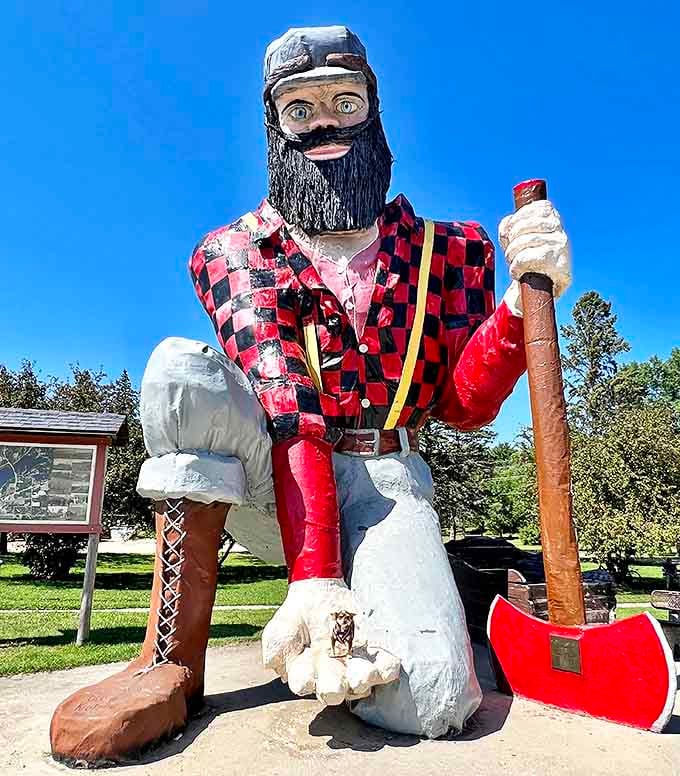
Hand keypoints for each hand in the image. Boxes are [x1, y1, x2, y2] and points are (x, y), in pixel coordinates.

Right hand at [261, 578, 399, 704]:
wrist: (318, 595)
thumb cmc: (296, 618)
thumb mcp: (280, 628)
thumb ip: (275, 646)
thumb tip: (273, 663)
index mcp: (306, 675)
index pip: (303, 683)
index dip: (303, 681)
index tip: (303, 676)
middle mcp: (331, 678)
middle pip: (334, 691)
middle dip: (335, 688)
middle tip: (336, 685)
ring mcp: (353, 667)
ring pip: (360, 682)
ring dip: (363, 679)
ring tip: (364, 674)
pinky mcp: (373, 654)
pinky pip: (383, 666)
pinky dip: (387, 667)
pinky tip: (389, 664)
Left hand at [498, 200, 570, 315]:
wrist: (539, 292)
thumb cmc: (526, 260)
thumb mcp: (517, 239)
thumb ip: (510, 226)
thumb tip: (507, 225)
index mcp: (553, 219)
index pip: (534, 208)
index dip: (516, 220)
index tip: (511, 234)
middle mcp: (560, 230)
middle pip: (523, 226)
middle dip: (510, 242)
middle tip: (510, 253)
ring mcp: (561, 246)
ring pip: (524, 242)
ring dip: (511, 256)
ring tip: (513, 263)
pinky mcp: (559, 264)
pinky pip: (527, 258)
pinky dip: (515, 267)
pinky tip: (517, 272)